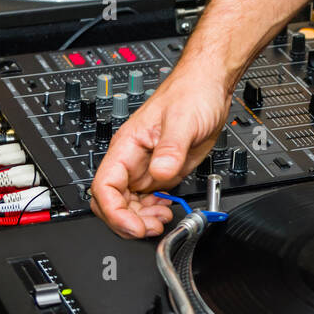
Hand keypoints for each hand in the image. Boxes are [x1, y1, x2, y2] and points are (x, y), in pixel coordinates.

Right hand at [90, 68, 230, 238]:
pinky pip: (146, 200)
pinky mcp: (162, 172)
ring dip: (141, 220)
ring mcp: (146, 168)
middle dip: (127, 221)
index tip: (134, 226)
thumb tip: (161, 174)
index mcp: (127, 146)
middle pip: (112, 202)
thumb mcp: (183, 120)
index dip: (115, 212)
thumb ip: (171, 149)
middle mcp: (132, 160)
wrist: (209, 86)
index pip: (104, 187)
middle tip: (152, 227)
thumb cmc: (191, 93)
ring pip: (128, 205)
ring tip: (162, 220)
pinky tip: (167, 210)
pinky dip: (152, 212)